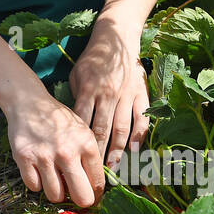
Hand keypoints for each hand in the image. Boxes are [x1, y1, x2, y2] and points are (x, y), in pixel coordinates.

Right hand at [3, 92, 105, 206]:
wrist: (29, 103)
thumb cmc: (58, 120)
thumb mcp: (82, 132)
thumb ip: (90, 157)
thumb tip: (96, 187)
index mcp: (86, 144)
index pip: (98, 184)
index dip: (95, 194)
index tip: (91, 196)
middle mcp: (67, 152)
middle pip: (81, 197)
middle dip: (79, 200)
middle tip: (75, 195)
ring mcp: (44, 156)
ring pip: (55, 196)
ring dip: (55, 191)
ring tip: (54, 179)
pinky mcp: (24, 158)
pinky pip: (34, 187)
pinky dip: (36, 183)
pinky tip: (39, 171)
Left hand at [69, 21, 151, 169]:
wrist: (116, 39)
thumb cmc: (92, 60)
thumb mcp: (76, 75)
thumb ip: (75, 98)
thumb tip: (72, 125)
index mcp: (88, 89)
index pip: (82, 122)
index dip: (79, 143)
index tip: (75, 160)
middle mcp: (107, 94)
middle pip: (101, 129)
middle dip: (97, 154)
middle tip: (94, 174)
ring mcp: (125, 95)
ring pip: (121, 128)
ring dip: (117, 151)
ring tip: (113, 169)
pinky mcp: (140, 95)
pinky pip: (141, 119)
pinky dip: (139, 136)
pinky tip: (136, 152)